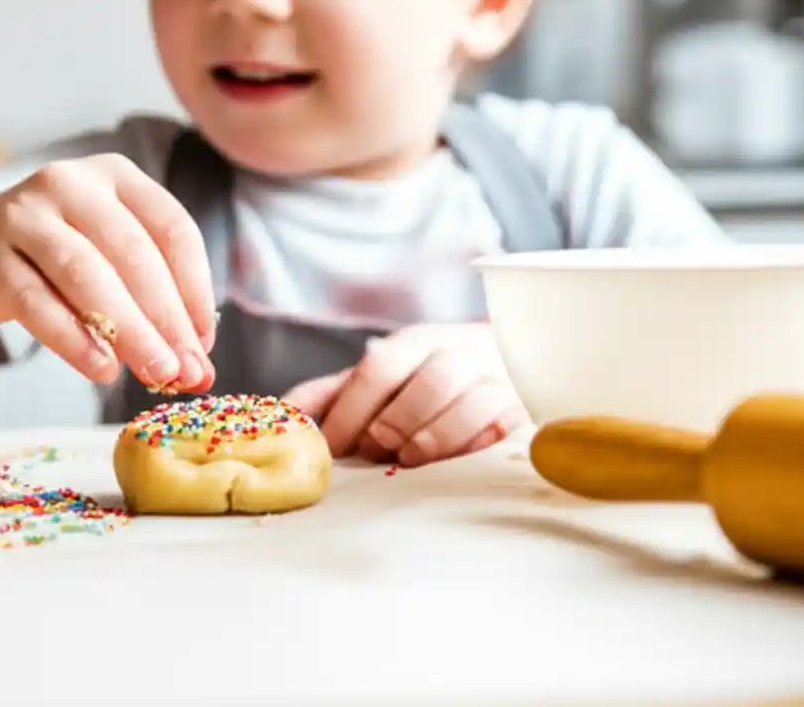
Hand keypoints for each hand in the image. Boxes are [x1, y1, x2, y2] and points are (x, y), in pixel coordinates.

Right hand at [0, 154, 216, 391]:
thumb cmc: (59, 259)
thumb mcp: (110, 260)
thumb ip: (153, 302)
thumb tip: (197, 368)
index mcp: (117, 176)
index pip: (172, 228)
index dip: (195, 288)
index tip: (205, 342)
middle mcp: (71, 183)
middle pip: (133, 253)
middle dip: (167, 318)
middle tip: (188, 372)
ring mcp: (25, 214)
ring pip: (87, 275)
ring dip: (129, 330)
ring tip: (155, 374)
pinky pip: (37, 303)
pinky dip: (74, 340)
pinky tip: (102, 370)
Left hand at [284, 324, 527, 466]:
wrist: (505, 359)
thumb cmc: (426, 377)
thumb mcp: (379, 375)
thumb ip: (331, 393)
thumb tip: (281, 414)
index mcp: (415, 342)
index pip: (381, 367)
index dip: (353, 409)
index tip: (335, 446)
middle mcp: (458, 353)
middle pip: (430, 383)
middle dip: (397, 421)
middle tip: (376, 451)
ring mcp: (495, 379)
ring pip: (473, 403)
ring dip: (437, 436)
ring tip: (410, 459)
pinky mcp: (523, 408)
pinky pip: (506, 427)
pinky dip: (478, 446)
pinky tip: (455, 461)